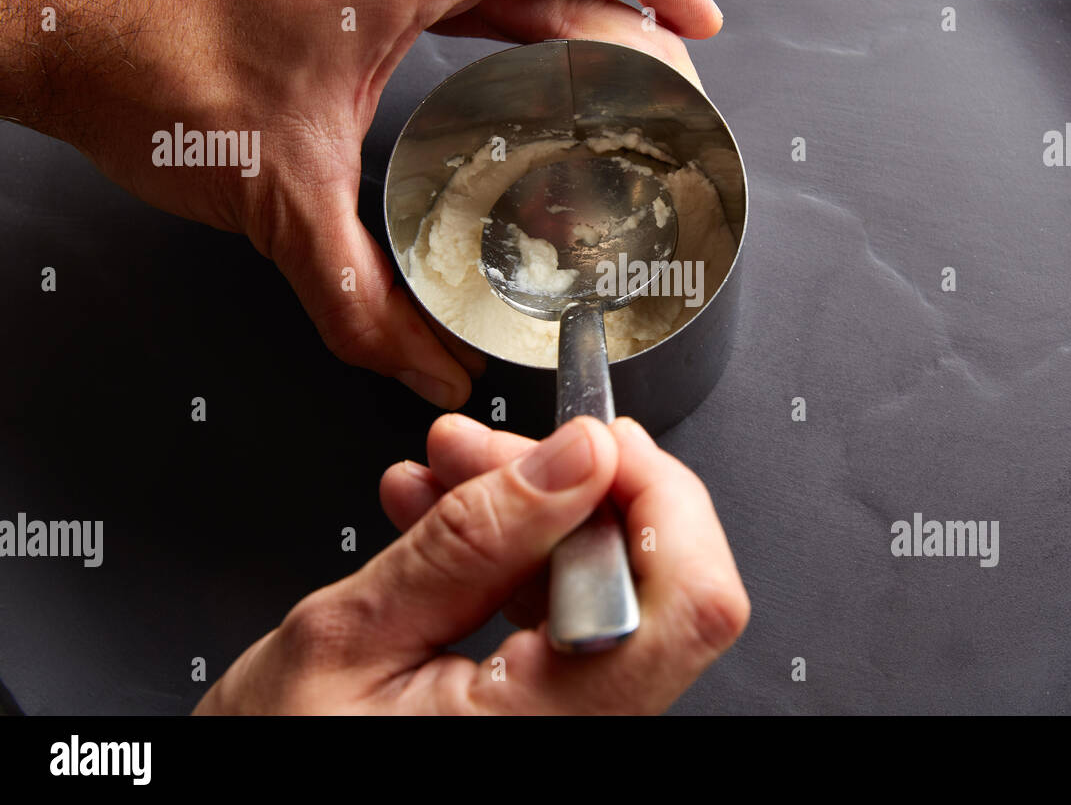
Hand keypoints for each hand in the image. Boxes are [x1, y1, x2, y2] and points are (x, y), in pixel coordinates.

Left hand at [0, 0, 722, 407]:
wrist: (46, 16)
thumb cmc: (143, 66)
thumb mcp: (275, 201)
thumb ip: (363, 300)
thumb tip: (428, 367)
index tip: (701, 23)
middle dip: (624, 12)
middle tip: (666, 80)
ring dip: (564, 2)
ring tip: (610, 67)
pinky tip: (513, 45)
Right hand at [194, 415, 748, 713]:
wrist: (243, 800)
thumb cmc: (274, 754)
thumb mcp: (348, 636)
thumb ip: (471, 540)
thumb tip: (576, 458)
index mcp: (546, 729)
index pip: (687, 604)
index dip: (657, 498)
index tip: (590, 441)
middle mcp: (582, 732)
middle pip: (655, 581)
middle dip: (571, 487)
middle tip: (481, 447)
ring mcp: (574, 722)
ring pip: (609, 584)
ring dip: (532, 510)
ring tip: (442, 476)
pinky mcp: (554, 710)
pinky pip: (566, 611)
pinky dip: (514, 552)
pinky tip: (446, 521)